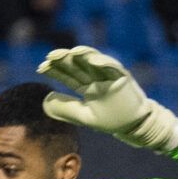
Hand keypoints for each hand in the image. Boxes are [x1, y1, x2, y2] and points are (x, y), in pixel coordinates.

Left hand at [38, 46, 177, 152]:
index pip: (67, 75)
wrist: (135, 126)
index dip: (55, 70)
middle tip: (51, 55)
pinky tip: (93, 60)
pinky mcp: (122, 77)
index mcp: (86, 86)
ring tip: (71, 52)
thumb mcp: (85, 116)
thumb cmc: (112, 120)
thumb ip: (66, 109)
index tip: (41, 67)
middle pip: (77, 65)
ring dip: (83, 55)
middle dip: (64, 59)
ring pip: (93, 61)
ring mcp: (109, 75)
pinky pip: (113, 67)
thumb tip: (44, 100)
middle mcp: (96, 78)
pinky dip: (105, 62)